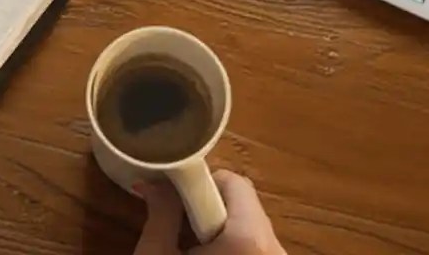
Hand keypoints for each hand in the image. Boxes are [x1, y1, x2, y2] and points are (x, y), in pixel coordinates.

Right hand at [133, 171, 285, 254]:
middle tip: (182, 225)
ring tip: (195, 248)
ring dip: (223, 228)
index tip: (177, 197)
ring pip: (252, 226)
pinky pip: (258, 246)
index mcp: (249, 239)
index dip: (200, 184)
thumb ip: (160, 214)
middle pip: (244, 204)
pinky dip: (236, 245)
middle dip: (211, 207)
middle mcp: (275, 248)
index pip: (232, 182)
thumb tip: (153, 181)